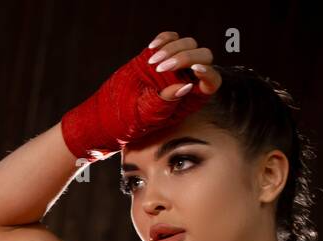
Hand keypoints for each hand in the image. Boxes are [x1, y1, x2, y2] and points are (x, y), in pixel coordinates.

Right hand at [61, 31, 219, 161]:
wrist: (110, 114)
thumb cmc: (131, 120)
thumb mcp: (148, 115)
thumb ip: (167, 102)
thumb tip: (187, 85)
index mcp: (192, 98)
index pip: (212, 80)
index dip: (208, 72)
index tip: (194, 69)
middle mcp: (189, 78)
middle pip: (203, 56)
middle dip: (185, 57)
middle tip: (160, 67)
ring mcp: (176, 65)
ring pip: (189, 44)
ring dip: (172, 48)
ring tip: (152, 61)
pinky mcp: (162, 54)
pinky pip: (172, 38)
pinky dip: (164, 39)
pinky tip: (151, 49)